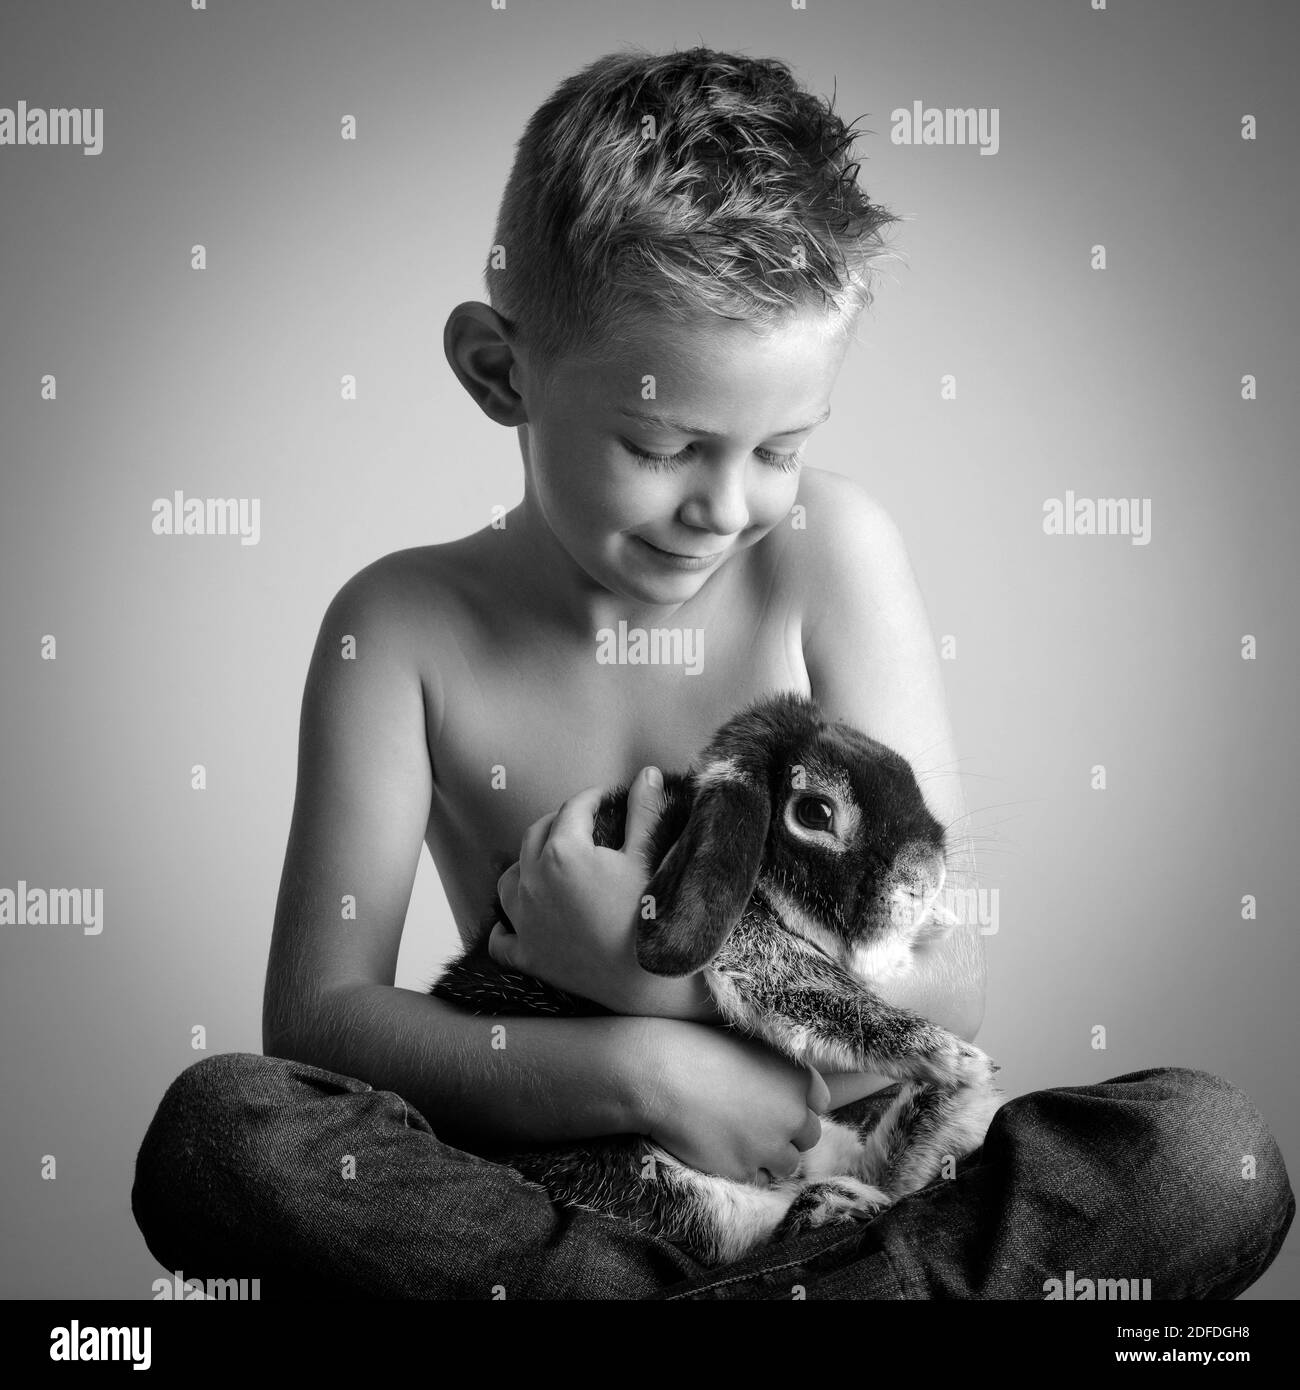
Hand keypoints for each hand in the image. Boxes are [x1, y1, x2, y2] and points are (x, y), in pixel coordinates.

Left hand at [488, 767, 719, 1021]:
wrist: (648, 983)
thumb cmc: (651, 917)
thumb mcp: (649, 858)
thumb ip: (643, 811)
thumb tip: (645, 773)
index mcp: (563, 852)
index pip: (573, 809)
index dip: (593, 798)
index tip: (609, 797)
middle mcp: (533, 881)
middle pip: (536, 835)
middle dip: (559, 823)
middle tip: (583, 823)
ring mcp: (524, 920)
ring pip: (510, 879)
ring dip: (525, 866)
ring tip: (546, 864)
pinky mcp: (525, 955)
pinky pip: (502, 936)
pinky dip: (507, 925)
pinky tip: (516, 921)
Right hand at [634, 1019, 828, 1182]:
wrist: (664, 1074)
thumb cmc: (701, 1049)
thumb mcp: (752, 1045)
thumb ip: (779, 1070)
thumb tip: (787, 1088)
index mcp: (799, 1079)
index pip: (820, 1101)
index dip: (799, 1103)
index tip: (779, 1101)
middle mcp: (793, 1115)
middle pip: (809, 1136)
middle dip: (789, 1132)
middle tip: (760, 1123)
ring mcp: (770, 1146)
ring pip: (788, 1163)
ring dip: (771, 1155)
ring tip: (742, 1138)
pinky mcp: (744, 1170)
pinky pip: (759, 1179)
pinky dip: (748, 1170)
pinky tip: (726, 1150)